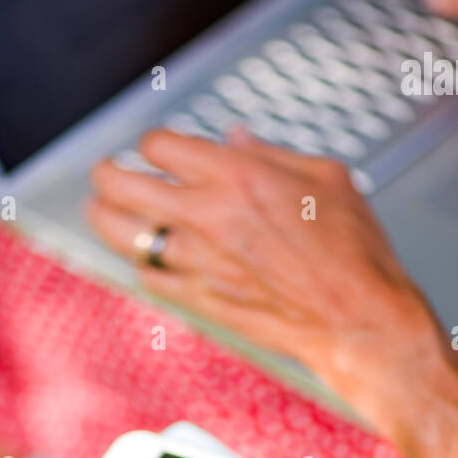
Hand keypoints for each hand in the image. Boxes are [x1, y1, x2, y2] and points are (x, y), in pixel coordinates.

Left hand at [88, 128, 448, 437]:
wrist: (357, 319)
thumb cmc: (352, 251)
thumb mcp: (325, 177)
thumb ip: (269, 154)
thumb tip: (233, 139)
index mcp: (236, 176)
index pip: (159, 145)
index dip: (155, 143)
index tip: (158, 148)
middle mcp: (206, 216)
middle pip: (123, 184)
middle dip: (108, 173)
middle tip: (105, 172)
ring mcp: (197, 263)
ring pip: (124, 235)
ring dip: (106, 218)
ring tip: (100, 210)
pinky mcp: (200, 301)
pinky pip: (148, 279)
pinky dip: (141, 264)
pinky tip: (143, 257)